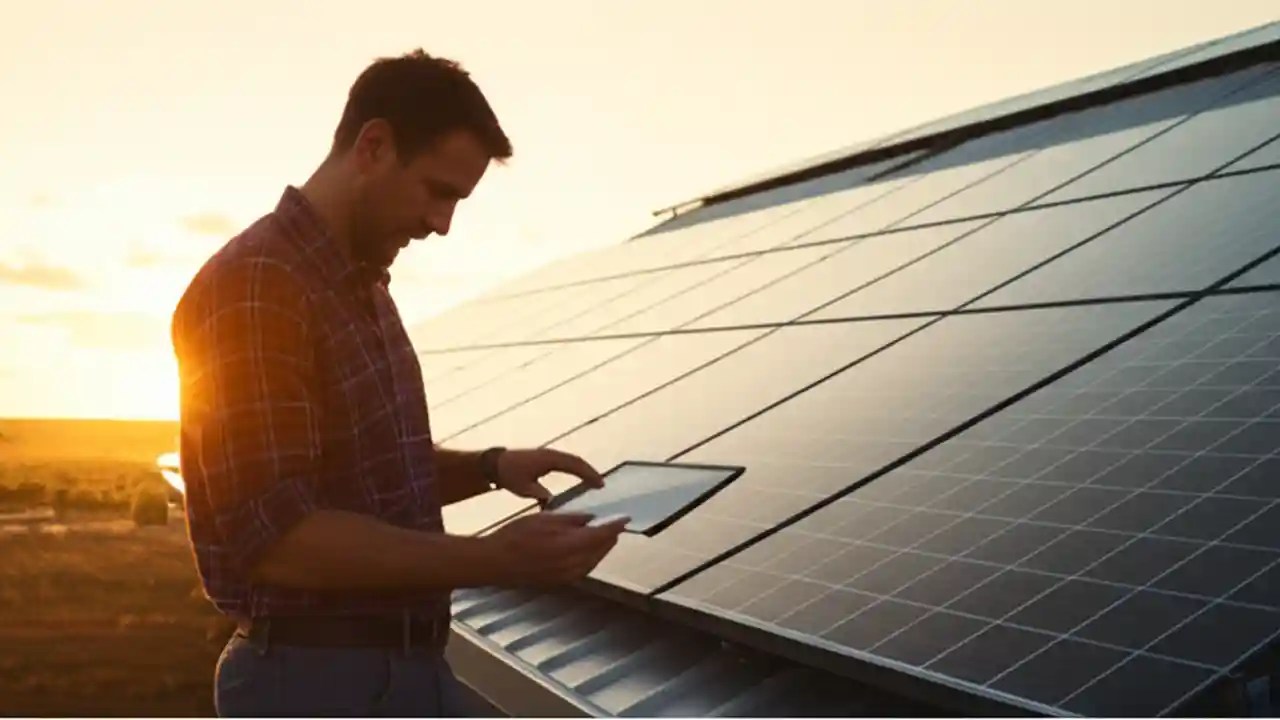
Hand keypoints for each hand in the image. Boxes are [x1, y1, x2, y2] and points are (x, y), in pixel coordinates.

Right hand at [483, 511, 625, 586]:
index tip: (626, 518)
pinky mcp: (559, 583)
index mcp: (570, 546)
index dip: (616, 525)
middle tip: (615, 525)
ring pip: (593, 561)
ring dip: (601, 548)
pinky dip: (589, 558)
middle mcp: (572, 565)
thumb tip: (591, 519)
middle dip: (610, 537)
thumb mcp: (544, 519)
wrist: (495, 563)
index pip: (602, 535)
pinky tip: (586, 550)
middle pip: (601, 550)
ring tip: (604, 536)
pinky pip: (582, 569)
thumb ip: (571, 520)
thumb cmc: (515, 536)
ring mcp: (566, 576)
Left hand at [494, 447, 602, 504]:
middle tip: (601, 485)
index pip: (574, 464)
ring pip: (572, 460)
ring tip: (595, 482)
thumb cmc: (509, 474)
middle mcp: (551, 454)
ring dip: (584, 470)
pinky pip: (565, 462)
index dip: (588, 474)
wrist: (495, 463)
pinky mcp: (545, 458)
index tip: (599, 484)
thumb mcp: (523, 487)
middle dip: (590, 472)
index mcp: (549, 459)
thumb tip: (553, 501)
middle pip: (576, 461)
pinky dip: (575, 469)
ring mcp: (549, 455)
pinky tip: (579, 479)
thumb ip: (539, 494)